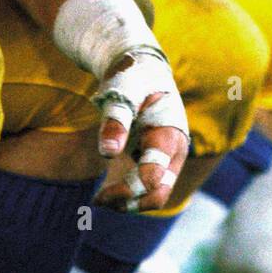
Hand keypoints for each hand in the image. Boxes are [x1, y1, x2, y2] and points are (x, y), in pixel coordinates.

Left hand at [90, 48, 189, 211]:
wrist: (143, 70)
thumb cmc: (132, 78)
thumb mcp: (123, 92)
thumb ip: (115, 120)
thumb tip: (107, 153)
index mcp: (170, 135)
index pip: (155, 174)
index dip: (130, 189)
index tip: (101, 194)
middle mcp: (174, 152)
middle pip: (159, 193)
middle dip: (129, 202)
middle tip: (97, 201)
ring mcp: (167, 158)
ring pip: (154, 195)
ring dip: (128, 203)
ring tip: (98, 200)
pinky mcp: (155, 161)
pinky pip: (146, 188)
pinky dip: (127, 195)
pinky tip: (102, 194)